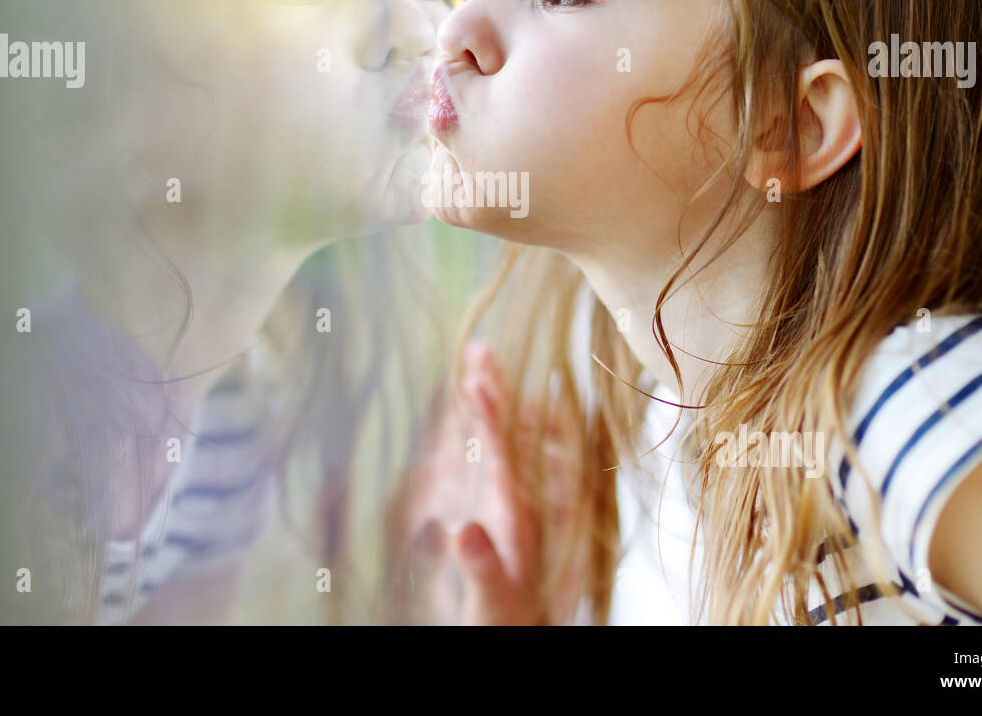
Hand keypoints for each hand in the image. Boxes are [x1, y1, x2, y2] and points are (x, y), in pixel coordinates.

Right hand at [393, 342, 587, 624]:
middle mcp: (515, 506)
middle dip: (492, 394)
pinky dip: (473, 436)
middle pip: (505, 439)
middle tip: (480, 348)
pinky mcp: (491, 519)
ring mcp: (503, 509)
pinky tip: (466, 415)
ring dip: (486, 405)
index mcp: (516, 520)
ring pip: (495, 446)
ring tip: (478, 363)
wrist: (514, 634)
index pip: (504, 455)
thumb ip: (482, 569)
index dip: (491, 415)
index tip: (478, 376)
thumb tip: (465, 532)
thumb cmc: (506, 627)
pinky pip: (482, 468)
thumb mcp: (493, 605)